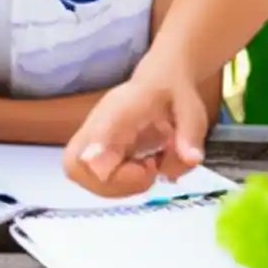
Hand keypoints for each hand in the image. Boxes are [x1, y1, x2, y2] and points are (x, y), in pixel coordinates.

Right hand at [63, 73, 207, 197]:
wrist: (161, 82)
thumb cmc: (173, 92)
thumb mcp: (191, 110)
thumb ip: (190, 134)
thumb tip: (191, 159)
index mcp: (123, 106)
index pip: (100, 128)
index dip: (95, 151)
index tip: (100, 168)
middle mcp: (98, 123)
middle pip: (77, 164)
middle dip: (113, 183)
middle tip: (150, 171)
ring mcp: (93, 139)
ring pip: (84, 176)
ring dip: (121, 186)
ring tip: (151, 165)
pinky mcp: (96, 153)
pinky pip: (96, 179)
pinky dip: (122, 185)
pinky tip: (143, 167)